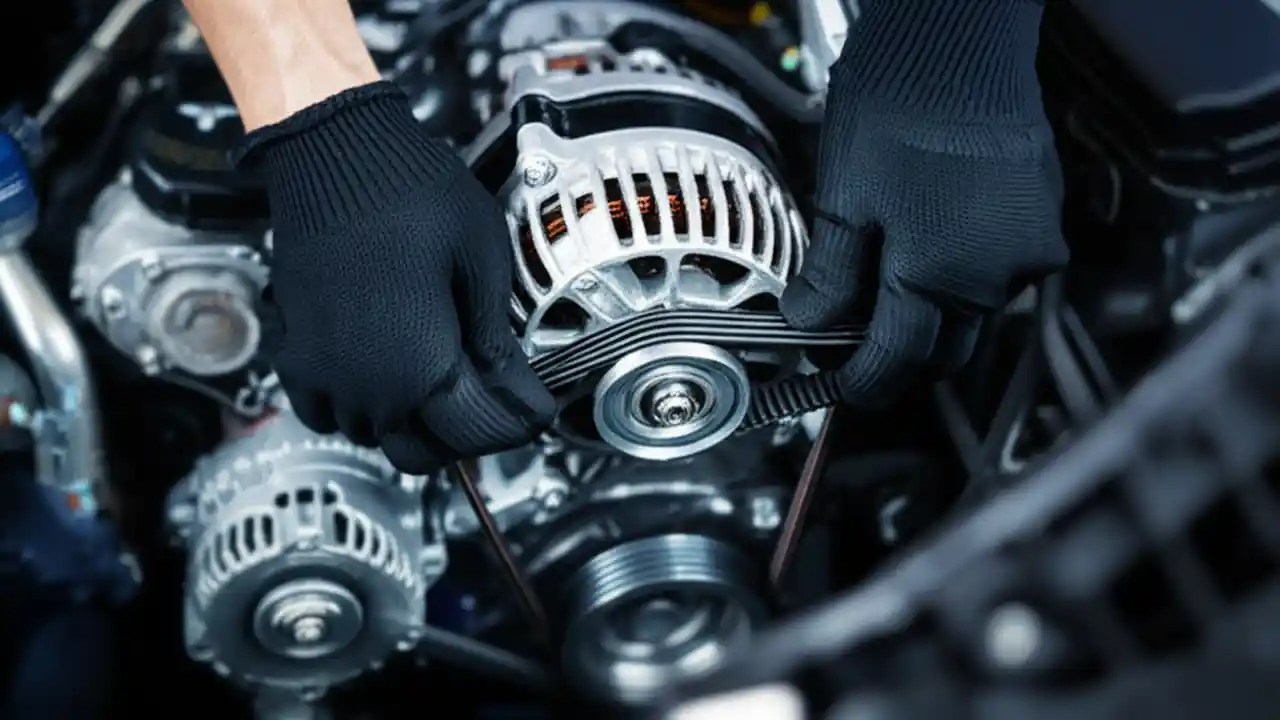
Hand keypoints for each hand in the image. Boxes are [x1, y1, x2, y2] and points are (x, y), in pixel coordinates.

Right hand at [244, 83, 554, 472]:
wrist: (334, 151)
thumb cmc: (406, 189)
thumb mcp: (482, 258)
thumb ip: (495, 334)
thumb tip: (514, 380)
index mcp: (420, 367)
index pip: (479, 432)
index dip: (518, 424)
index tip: (536, 410)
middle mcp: (367, 385)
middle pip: (424, 452)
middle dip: (464, 434)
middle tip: (492, 401)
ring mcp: (323, 373)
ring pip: (376, 436)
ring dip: (411, 421)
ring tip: (442, 378)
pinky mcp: (296, 352)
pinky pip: (325, 412)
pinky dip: (356, 407)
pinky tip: (383, 373)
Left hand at [783, 1, 1067, 406]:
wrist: (961, 38)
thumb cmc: (898, 108)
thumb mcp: (843, 199)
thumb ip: (830, 276)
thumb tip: (808, 323)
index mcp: (942, 279)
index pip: (899, 362)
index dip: (862, 382)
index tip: (839, 386)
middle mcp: (998, 275)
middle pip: (945, 348)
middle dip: (901, 355)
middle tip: (854, 337)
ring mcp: (1029, 246)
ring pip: (975, 309)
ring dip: (934, 312)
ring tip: (887, 276)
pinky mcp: (1043, 215)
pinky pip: (1001, 267)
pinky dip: (964, 271)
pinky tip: (929, 238)